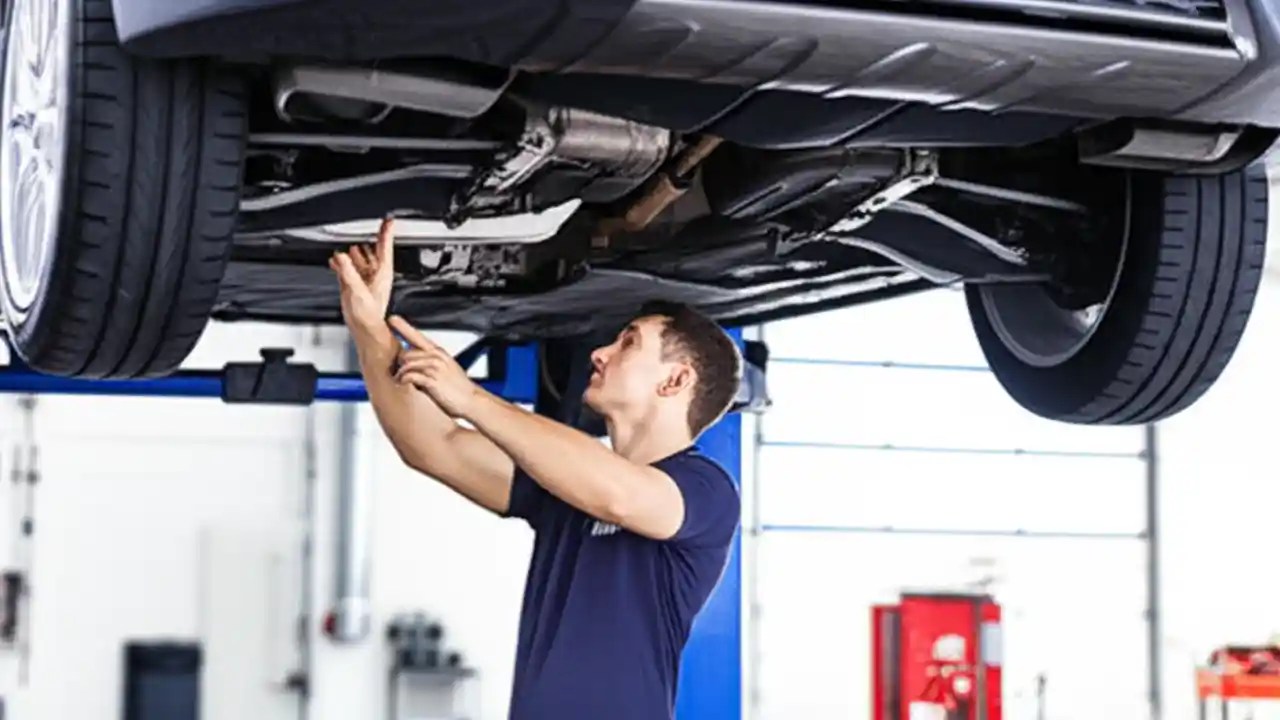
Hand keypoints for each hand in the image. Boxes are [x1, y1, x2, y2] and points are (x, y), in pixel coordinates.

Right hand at [329, 217, 394, 334]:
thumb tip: (341, 257)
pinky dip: (343, 264)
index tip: (389, 220)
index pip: (384, 248)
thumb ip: (348, 273)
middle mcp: (374, 275)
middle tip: (373, 226)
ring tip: (351, 244)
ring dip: (356, 253)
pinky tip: (336, 261)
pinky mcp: (355, 287)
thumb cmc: (368, 316)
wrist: (363, 330)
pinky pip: (349, 271)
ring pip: (361, 261)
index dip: (386, 233)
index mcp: (381, 274)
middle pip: (374, 252)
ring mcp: (365, 281)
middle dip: (371, 240)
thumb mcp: (357, 291)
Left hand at [388, 315, 483, 418]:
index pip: (417, 335)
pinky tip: (404, 383)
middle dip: (399, 363)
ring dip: (400, 373)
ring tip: (401, 380)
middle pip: (406, 352)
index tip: (392, 319)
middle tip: (398, 372)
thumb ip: (428, 363)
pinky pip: (411, 376)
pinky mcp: (432, 381)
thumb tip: (411, 363)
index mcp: (438, 352)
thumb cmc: (459, 387)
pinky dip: (404, 380)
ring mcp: (434, 368)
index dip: (403, 326)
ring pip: (407, 363)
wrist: (472, 400)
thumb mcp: (445, 368)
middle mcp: (436, 357)